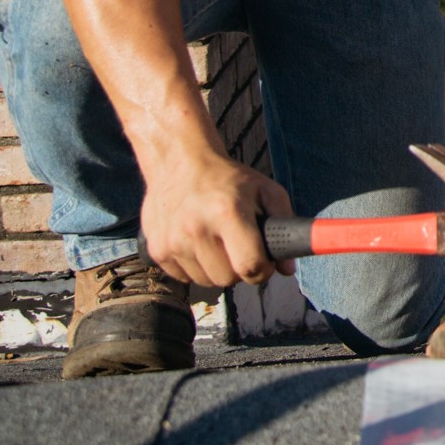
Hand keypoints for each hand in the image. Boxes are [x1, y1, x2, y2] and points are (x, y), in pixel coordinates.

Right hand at [139, 146, 293, 286]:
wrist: (179, 162)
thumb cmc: (228, 178)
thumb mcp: (265, 190)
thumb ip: (284, 224)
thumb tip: (287, 268)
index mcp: (228, 212)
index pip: (250, 265)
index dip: (263, 270)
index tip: (264, 262)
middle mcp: (197, 229)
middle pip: (228, 279)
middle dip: (239, 269)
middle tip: (239, 247)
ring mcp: (173, 241)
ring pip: (206, 282)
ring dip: (217, 269)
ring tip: (217, 241)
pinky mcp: (157, 250)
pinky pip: (184, 278)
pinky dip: (195, 267)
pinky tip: (197, 243)